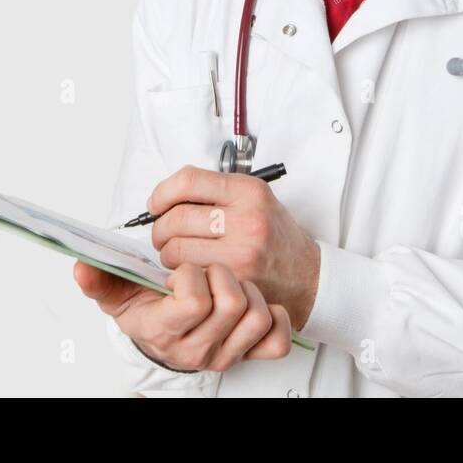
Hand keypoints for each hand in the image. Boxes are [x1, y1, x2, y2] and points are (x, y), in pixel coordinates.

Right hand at [73, 260, 291, 371]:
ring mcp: (227, 354)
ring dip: (247, 289)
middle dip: (219, 273)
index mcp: (166, 331)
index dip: (190, 276)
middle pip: (231, 303)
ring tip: (227, 282)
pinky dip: (275, 316)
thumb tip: (82, 267)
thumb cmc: (149, 315)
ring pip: (256, 315)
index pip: (193, 302)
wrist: (166, 344)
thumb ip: (100, 281)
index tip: (180, 270)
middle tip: (206, 270)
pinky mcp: (251, 355)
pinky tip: (256, 302)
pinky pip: (277, 339)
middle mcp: (198, 348)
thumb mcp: (118, 298)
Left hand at [147, 166, 320, 330]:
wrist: (307, 276)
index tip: (156, 204)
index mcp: (248, 191)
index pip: (187, 181)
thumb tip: (164, 198)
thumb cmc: (273, 236)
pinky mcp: (235, 281)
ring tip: (179, 255)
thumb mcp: (254, 199)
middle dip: (160, 229)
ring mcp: (241, 252)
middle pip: (176, 218)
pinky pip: (188, 274)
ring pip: (175, 249)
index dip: (161, 193)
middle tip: (164, 235)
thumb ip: (214, 192)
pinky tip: (190, 272)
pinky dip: (179, 274)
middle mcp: (247, 219)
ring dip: (167, 254)